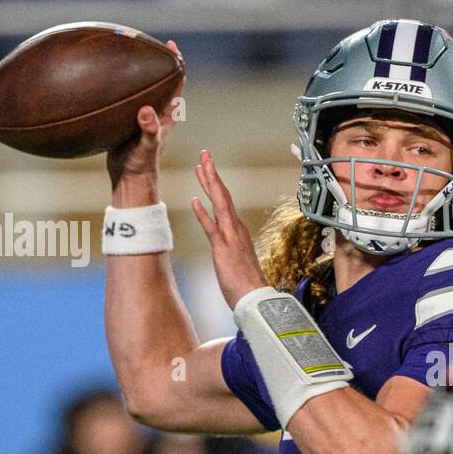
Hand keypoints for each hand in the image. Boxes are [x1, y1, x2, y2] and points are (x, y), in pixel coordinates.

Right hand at [106, 40, 184, 203]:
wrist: (129, 178)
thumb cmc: (142, 164)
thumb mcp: (146, 146)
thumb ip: (149, 129)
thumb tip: (147, 110)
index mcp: (167, 115)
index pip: (177, 83)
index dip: (177, 64)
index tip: (171, 47)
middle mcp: (157, 112)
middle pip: (162, 80)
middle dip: (157, 61)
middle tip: (147, 42)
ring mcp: (143, 116)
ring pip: (145, 88)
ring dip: (139, 72)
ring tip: (126, 53)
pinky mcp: (128, 121)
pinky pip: (127, 98)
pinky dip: (120, 86)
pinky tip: (105, 79)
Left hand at [191, 149, 267, 308]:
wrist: (256, 299)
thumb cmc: (247, 284)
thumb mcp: (236, 260)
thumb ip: (230, 247)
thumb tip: (224, 242)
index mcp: (238, 230)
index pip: (225, 200)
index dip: (215, 182)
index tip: (207, 166)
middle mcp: (236, 229)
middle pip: (223, 195)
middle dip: (212, 173)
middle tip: (204, 154)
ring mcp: (231, 238)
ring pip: (220, 204)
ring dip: (210, 184)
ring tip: (200, 165)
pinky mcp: (225, 249)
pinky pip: (212, 228)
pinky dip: (204, 214)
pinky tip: (195, 200)